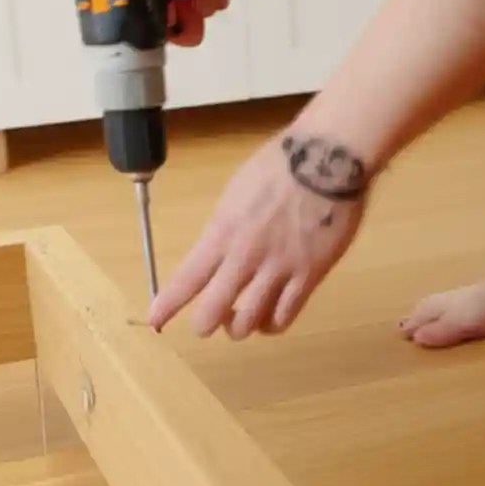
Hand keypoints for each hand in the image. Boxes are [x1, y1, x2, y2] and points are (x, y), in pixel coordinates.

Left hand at [150, 132, 370, 338]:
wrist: (328, 158)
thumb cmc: (278, 164)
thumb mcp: (235, 193)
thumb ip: (225, 228)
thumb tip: (218, 252)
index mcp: (222, 232)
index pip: (187, 279)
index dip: (168, 305)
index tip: (156, 320)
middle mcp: (245, 257)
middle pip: (213, 312)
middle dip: (205, 324)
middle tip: (208, 322)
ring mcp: (279, 269)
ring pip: (250, 323)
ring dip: (240, 327)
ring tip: (242, 319)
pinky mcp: (310, 275)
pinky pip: (285, 316)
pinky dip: (272, 323)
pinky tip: (270, 316)